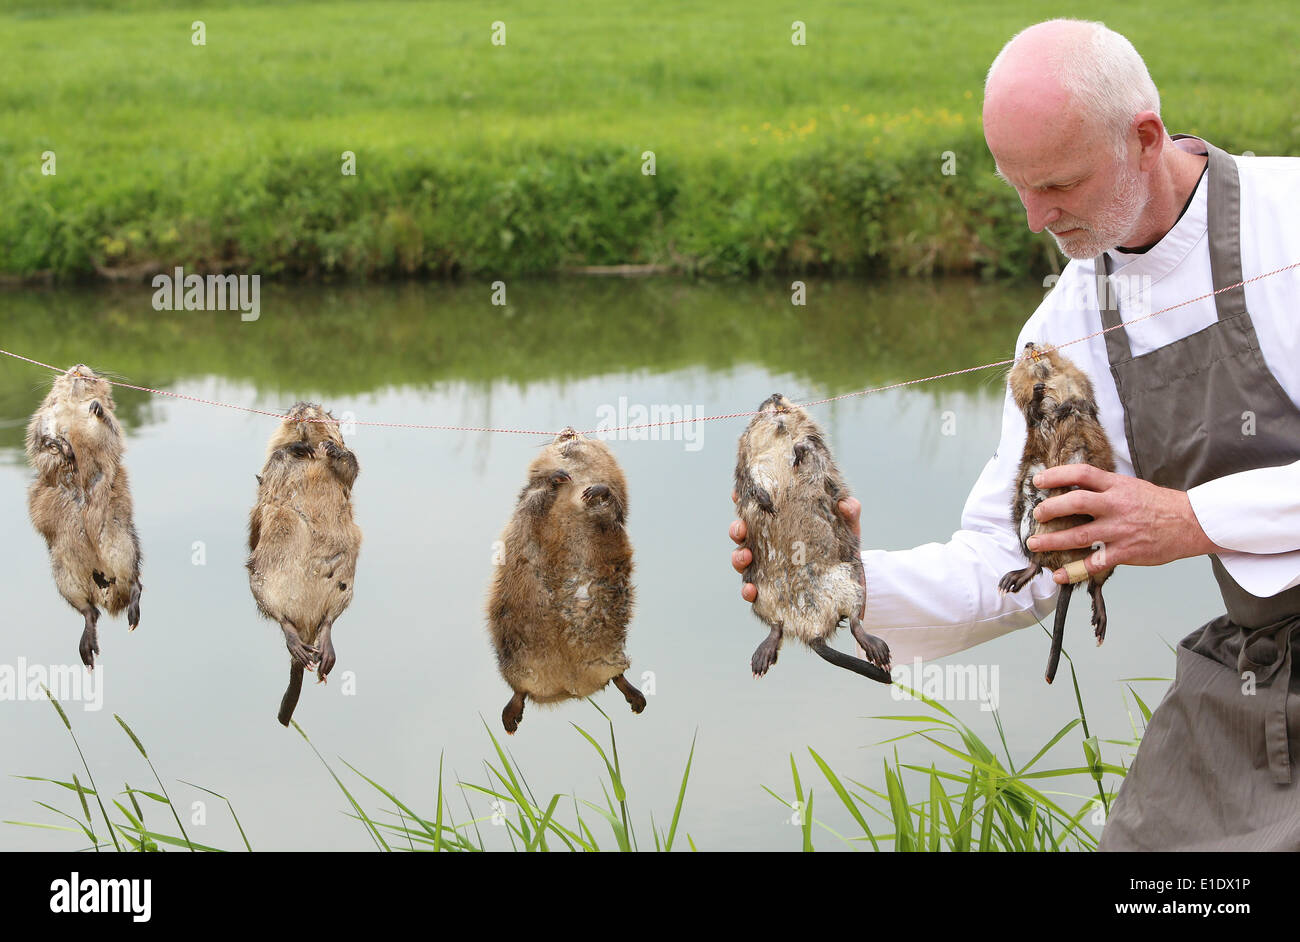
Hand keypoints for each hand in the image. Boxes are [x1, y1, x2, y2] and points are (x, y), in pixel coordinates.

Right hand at [730, 492, 862, 604]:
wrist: (851, 586)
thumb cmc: (844, 550)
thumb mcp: (847, 529)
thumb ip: (849, 513)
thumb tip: (846, 503)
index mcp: (782, 524)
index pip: (758, 509)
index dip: (743, 500)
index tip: (737, 494)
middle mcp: (770, 544)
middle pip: (743, 533)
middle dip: (736, 529)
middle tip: (741, 528)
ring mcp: (768, 567)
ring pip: (742, 560)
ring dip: (738, 557)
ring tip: (746, 557)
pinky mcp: (772, 591)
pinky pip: (753, 591)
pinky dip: (748, 590)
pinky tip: (751, 590)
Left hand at [1026, 465, 1223, 582]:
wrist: (1191, 523)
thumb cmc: (1160, 504)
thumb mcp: (1132, 487)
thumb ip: (1105, 488)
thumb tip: (1075, 487)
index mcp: (1117, 486)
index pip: (1082, 474)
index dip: (1057, 475)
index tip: (1039, 480)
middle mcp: (1116, 506)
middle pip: (1076, 503)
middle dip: (1050, 508)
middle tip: (1037, 514)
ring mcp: (1120, 530)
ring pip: (1079, 535)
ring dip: (1053, 541)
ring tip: (1035, 544)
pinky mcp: (1126, 551)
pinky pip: (1094, 562)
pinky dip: (1074, 570)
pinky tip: (1059, 575)